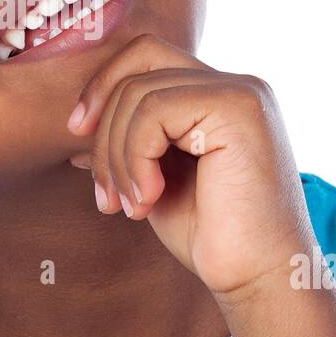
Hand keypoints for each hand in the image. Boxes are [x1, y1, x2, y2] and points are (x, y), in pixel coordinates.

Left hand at [65, 33, 316, 309]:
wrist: (259, 279)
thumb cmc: (211, 236)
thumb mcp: (155, 177)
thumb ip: (129, 141)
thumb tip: (78, 122)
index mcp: (219, 96)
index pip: (146, 57)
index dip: (102, 90)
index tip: (76, 146)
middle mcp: (236, 84)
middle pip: (139, 62)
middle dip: (103, 126)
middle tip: (103, 191)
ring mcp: (241, 92)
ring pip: (140, 91)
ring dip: (116, 155)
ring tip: (127, 206)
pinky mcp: (238, 108)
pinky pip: (154, 111)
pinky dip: (135, 157)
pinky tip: (149, 199)